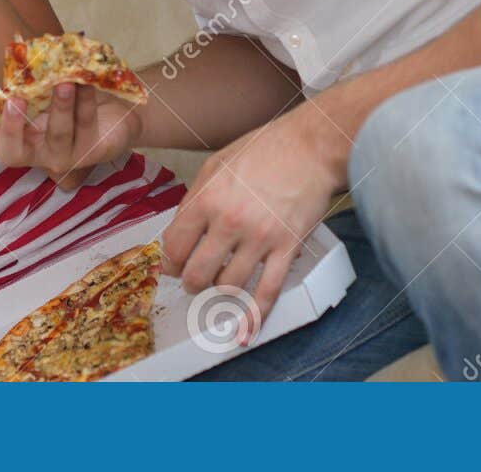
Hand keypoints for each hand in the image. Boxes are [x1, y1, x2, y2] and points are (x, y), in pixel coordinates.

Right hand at [0, 82, 142, 189]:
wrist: (115, 108)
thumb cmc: (67, 96)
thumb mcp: (40, 87)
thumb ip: (24, 79)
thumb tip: (17, 51)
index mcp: (14, 136)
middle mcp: (34, 151)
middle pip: (11, 155)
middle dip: (10, 128)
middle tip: (16, 100)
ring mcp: (63, 155)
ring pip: (57, 137)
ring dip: (59, 108)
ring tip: (63, 83)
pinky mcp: (92, 150)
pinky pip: (85, 124)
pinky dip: (85, 100)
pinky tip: (85, 81)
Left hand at [161, 105, 342, 342]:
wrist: (310, 147)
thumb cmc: (264, 150)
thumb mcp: (216, 164)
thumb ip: (195, 198)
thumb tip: (180, 230)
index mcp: (207, 199)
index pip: (175, 246)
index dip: (170, 261)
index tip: (173, 264)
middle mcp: (229, 222)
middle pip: (197, 273)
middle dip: (192, 281)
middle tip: (195, 278)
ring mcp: (259, 238)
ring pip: (228, 286)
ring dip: (220, 290)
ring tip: (221, 281)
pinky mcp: (286, 248)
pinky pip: (267, 291)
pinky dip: (255, 317)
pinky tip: (245, 333)